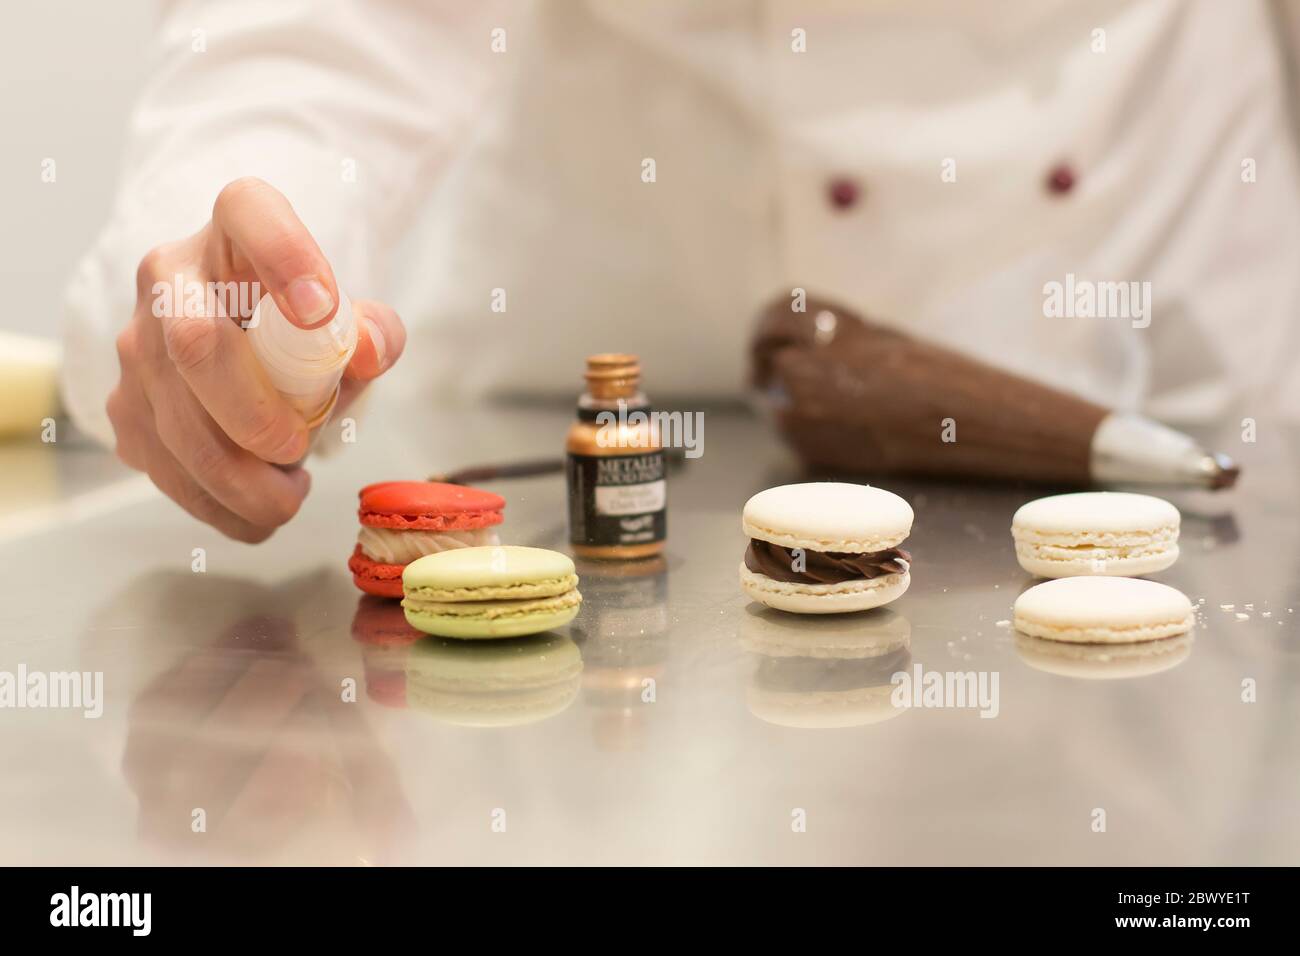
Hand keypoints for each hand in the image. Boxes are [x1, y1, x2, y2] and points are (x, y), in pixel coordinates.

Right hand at [108, 177, 404, 541]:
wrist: (242, 344)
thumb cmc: (301, 328)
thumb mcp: (347, 320)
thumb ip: (373, 331)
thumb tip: (368, 351)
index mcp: (234, 231)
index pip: (249, 212)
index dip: (284, 253)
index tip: (321, 307)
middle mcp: (170, 278)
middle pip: (194, 342)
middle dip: (251, 416)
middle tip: (297, 448)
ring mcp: (137, 344)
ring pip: (175, 423)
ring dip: (240, 482)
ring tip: (288, 494)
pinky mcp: (126, 407)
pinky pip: (167, 470)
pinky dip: (220, 506)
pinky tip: (258, 507)